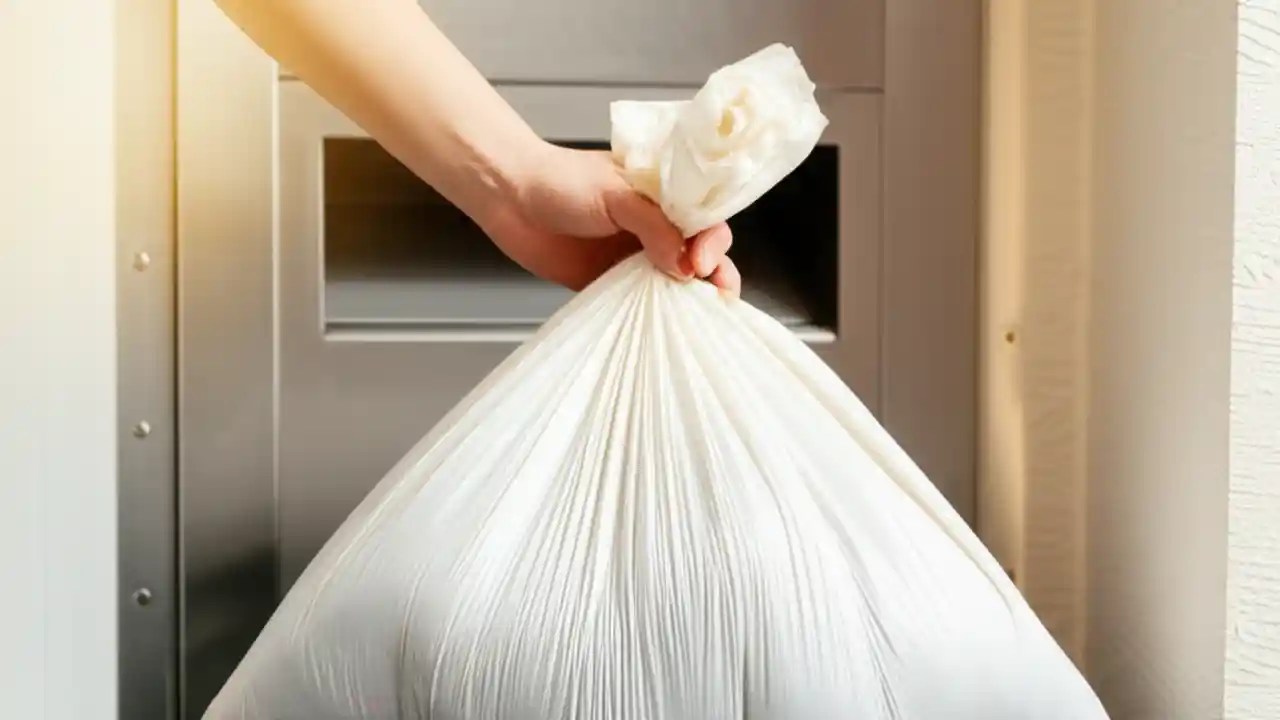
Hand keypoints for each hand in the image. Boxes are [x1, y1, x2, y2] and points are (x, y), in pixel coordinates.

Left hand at [475, 143, 739, 293]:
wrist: (508, 197)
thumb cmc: (559, 180)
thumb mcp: (615, 193)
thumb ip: (653, 226)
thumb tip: (685, 265)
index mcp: (664, 196)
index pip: (707, 220)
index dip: (712, 243)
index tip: (700, 263)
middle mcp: (656, 227)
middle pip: (701, 254)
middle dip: (716, 275)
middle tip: (717, 295)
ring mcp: (635, 257)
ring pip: (677, 282)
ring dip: (691, 300)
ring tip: (702, 318)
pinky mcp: (612, 283)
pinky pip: (642, 302)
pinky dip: (656, 315)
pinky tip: (665, 325)